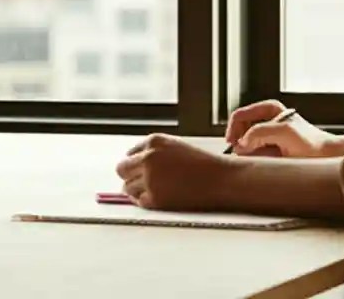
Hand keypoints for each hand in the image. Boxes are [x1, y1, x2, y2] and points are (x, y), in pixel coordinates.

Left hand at [116, 134, 234, 210]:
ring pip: (127, 187)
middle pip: (122, 169)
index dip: (137, 164)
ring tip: (156, 190)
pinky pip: (139, 201)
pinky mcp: (154, 197)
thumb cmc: (204, 165)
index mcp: (154, 141)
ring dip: (137, 190)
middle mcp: (148, 157)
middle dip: (130, 176)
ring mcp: (150, 178)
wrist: (222, 180)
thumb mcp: (176, 148)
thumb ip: (155, 153)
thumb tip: (133, 168)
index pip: (130, 153)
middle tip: (142, 182)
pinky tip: (160, 198)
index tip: (144, 170)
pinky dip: (146, 201)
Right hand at [225, 100, 339, 157]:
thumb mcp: (284, 132)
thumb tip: (242, 143)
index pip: (239, 116)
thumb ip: (260, 131)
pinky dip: (254, 159)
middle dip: (240, 143)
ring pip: (245, 145)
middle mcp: (267, 120)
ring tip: (261, 158)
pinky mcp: (271, 150)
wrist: (327, 157)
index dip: (234, 131)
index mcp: (269, 109)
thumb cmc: (311, 143)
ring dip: (247, 153)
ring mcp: (268, 136)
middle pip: (240, 131)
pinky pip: (254, 154)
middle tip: (245, 155)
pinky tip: (266, 162)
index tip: (234, 145)